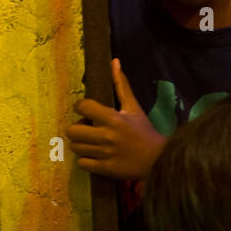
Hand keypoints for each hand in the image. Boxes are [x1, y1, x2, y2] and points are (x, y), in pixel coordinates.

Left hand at [67, 57, 167, 179]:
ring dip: (81, 144)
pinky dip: (86, 160)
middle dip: (77, 128)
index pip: (82, 106)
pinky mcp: (105, 169)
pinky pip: (82, 163)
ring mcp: (105, 154)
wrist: (159, 159)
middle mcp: (107, 136)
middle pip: (72, 130)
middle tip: (87, 128)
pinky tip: (96, 156)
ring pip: (76, 147)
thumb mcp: (134, 107)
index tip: (87, 110)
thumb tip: (114, 62)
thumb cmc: (145, 131)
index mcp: (113, 118)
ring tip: (92, 142)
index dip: (81, 107)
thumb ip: (121, 85)